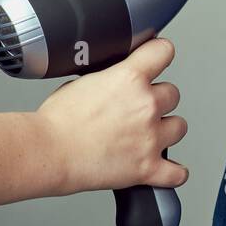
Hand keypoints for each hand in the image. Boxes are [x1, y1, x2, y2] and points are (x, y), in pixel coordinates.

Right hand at [36, 38, 187, 194]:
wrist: (46, 152)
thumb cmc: (55, 122)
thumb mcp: (82, 82)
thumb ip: (110, 78)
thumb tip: (116, 80)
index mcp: (130, 78)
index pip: (163, 52)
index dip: (159, 54)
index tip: (158, 58)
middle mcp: (146, 105)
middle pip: (173, 94)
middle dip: (158, 100)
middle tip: (137, 109)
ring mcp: (150, 137)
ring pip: (179, 127)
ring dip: (166, 130)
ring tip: (146, 136)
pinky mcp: (147, 167)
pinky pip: (177, 173)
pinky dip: (173, 173)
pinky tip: (166, 168)